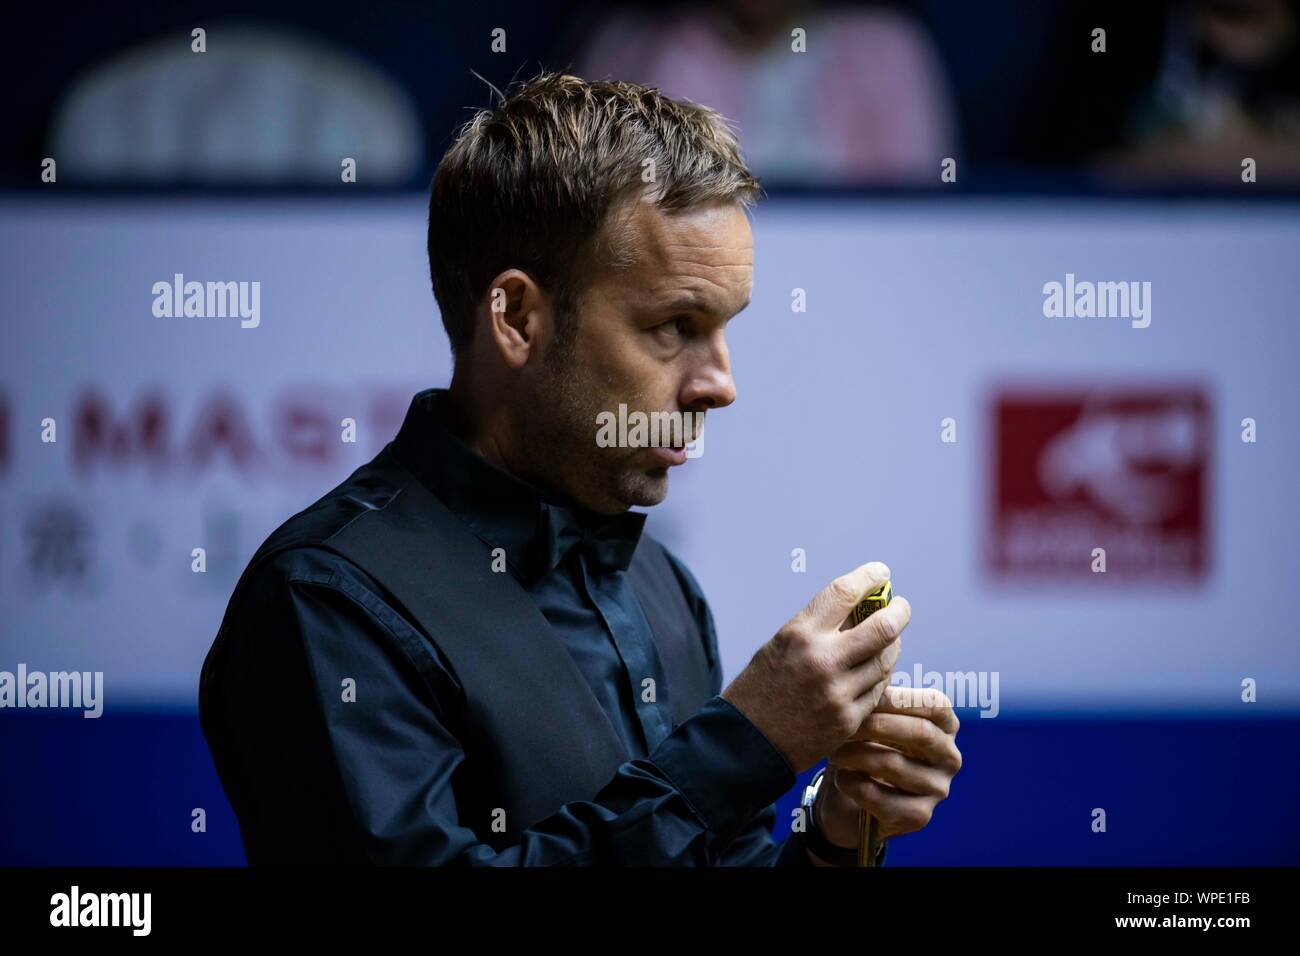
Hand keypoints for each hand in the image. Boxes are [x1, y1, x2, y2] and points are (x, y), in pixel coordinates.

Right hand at [721, 562, 910, 773]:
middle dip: (899, 612)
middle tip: (901, 607)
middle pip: (882, 627)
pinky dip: (880, 677)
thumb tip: (860, 608)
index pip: (845, 592)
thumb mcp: (781, 645)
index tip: (881, 572)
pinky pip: (879, 690)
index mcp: (800, 634)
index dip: (869, 577)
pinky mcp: (848, 720)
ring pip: (886, 660)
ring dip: (892, 646)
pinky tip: (875, 672)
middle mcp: (822, 659)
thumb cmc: (761, 687)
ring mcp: (838, 692)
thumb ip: (819, 628)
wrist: (746, 741)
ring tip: (888, 641)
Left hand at [813, 685, 961, 850]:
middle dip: (875, 725)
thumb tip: (862, 678)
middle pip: (919, 733)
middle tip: (842, 721)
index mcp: (945, 725)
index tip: (861, 693)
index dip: (897, 698)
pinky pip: (882, 797)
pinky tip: (841, 778)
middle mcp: (950, 757)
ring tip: (833, 751)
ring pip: (894, 764)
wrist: (851, 800)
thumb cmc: (865, 747)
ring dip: (855, 755)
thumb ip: (876, 700)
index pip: (934, 704)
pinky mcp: (920, 816)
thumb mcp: (873, 719)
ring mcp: (938, 789)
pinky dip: (854, 785)